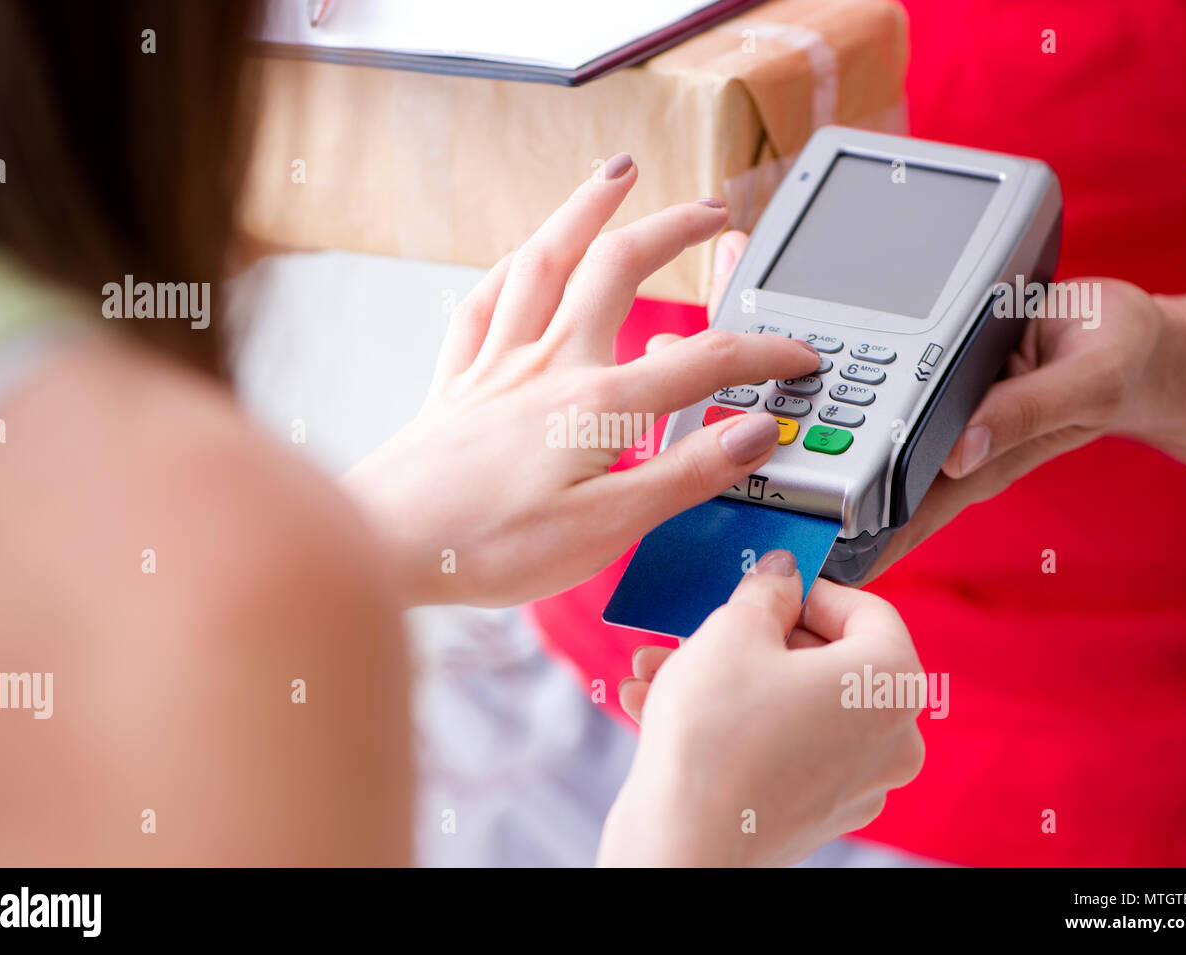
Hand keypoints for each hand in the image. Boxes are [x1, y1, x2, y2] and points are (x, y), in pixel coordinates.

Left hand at [344, 158, 823, 606]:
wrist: (385, 547)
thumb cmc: (489, 547)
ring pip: (543, 261)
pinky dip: (508, 268)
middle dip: (673, 229)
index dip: (764, 353)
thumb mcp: (609, 527)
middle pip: (618, 270)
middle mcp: (547, 366)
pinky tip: (521, 256)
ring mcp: (496, 365)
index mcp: (597, 404)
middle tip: (713, 211)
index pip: (705, 361)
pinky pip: (482, 303)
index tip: (800, 355)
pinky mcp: (456, 381)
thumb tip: (755, 432)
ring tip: (617, 176)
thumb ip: (687, 473)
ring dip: (585, 210)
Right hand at [598, 550, 924, 866]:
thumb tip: (781, 577)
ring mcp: (855, 783)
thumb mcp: (735, 629)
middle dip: (754, 638)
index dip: (810, 589)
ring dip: (727, 678)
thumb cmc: (716, 735)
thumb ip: (767, 590)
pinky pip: (777, 746)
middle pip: (825, 661)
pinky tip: (661, 705)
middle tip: (705, 624)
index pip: (867, 611)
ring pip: (791, 704)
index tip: (768, 585)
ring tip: (661, 666)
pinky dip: (730, 723)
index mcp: (890, 685)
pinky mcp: (814, 812)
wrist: (681, 837)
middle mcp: (890, 739)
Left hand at [704, 236, 1172, 580]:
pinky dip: (787, 331)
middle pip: (826, 451)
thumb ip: (1025, 415)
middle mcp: (917, 439)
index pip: (879, 508)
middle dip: (754, 446)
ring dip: (753, 383)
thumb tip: (962, 448)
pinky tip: (744, 305)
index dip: (816, 522)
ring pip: (816, 400)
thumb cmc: (1110, 363)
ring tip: (683, 360)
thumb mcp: (1083, 385)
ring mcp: (904, 403)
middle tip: (682, 433)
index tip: (748, 528)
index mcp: (956, 462)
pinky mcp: (902, 363)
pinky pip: (835, 351)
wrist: (1117, 329)